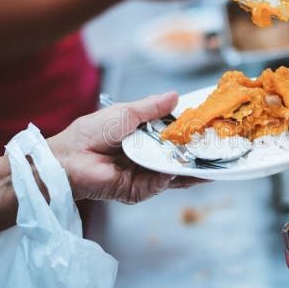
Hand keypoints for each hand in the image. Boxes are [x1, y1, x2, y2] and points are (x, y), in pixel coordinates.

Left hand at [48, 92, 202, 203]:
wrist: (70, 158)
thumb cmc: (92, 132)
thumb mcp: (126, 113)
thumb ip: (152, 108)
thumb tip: (176, 96)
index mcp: (143, 136)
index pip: (172, 135)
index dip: (189, 132)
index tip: (208, 125)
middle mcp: (146, 156)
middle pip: (176, 157)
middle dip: (196, 154)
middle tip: (218, 148)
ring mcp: (143, 175)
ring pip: (172, 174)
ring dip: (189, 169)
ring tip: (209, 164)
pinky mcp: (137, 191)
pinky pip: (157, 185)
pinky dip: (167, 179)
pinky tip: (173, 171)